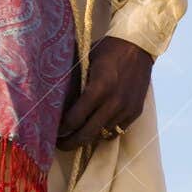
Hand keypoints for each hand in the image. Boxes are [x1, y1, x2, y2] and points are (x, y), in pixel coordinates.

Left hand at [56, 35, 152, 150]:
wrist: (138, 46)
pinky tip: (95, 128)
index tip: (53, 132)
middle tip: (60, 145)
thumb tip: (53, 101)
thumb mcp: (85, 61)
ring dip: (87, 138)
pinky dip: (104, 132)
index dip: (61, 130)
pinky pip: (116, 131)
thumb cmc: (107, 51)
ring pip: (101, 134)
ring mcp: (127, 109)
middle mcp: (114, 102)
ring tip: (75, 136)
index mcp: (99, 88)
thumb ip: (72, 83)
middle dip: (70, 143)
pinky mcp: (135, 112)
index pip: (75, 119)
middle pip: (87, 134)